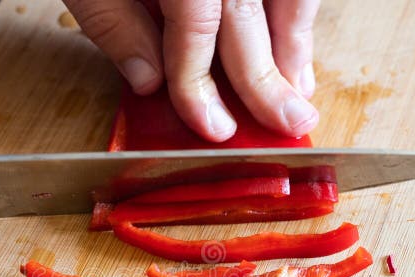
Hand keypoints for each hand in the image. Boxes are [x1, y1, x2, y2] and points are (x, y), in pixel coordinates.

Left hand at [64, 0, 319, 140]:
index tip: (213, 126)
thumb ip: (114, 25)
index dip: (203, 85)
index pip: (195, 29)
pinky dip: (297, 9)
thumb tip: (150, 81)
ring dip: (296, 45)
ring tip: (300, 89)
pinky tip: (294, 41)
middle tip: (291, 122)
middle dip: (269, 79)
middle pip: (250, 17)